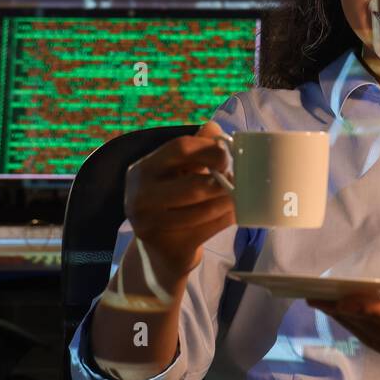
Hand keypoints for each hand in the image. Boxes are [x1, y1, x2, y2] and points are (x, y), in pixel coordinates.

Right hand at [124, 119, 235, 282]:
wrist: (160, 251)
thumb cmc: (172, 202)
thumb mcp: (178, 171)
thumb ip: (195, 148)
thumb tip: (214, 127)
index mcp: (142, 170)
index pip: (179, 148)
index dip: (210, 149)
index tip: (228, 157)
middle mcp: (140, 196)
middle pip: (194, 185)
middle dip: (224, 183)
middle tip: (239, 181)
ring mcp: (151, 224)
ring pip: (204, 210)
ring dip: (229, 202)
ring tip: (239, 196)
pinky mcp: (169, 246)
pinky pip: (209, 229)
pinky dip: (226, 219)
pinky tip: (232, 213)